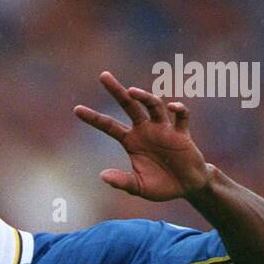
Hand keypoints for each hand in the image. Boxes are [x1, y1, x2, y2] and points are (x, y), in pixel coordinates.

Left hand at [74, 70, 210, 201]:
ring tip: (131, 92)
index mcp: (131, 141)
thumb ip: (122, 181)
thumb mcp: (138, 187)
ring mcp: (164, 129)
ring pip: (153, 106)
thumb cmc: (161, 186)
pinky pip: (181, 117)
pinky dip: (178, 109)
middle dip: (116, 91)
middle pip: (129, 105)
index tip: (76, 109)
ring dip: (144, 97)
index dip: (93, 118)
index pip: (109, 125)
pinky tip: (172, 107)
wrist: (187, 187)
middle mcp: (145, 130)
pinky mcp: (182, 134)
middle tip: (103, 76)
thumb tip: (102, 176)